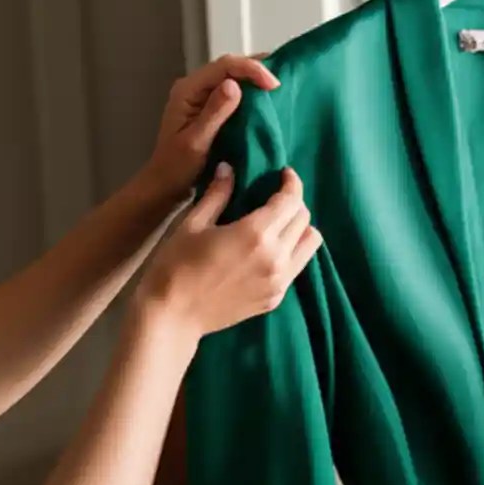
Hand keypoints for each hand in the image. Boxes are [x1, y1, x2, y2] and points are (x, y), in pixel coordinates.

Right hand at [134, 164, 320, 343]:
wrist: (173, 316)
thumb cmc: (176, 265)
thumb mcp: (193, 224)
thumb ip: (218, 194)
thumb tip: (229, 168)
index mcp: (256, 233)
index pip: (290, 200)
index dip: (292, 182)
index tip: (285, 173)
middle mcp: (276, 257)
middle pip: (303, 220)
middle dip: (293, 203)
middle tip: (276, 198)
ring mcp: (279, 281)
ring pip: (310, 245)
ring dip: (300, 228)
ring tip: (280, 224)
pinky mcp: (275, 298)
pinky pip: (297, 267)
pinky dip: (292, 252)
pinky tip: (270, 250)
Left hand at [140, 54, 279, 203]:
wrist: (167, 184)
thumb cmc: (177, 168)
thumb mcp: (196, 143)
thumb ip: (214, 114)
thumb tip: (234, 85)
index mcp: (187, 90)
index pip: (223, 67)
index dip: (251, 69)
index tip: (274, 85)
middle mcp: (194, 87)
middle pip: (229, 65)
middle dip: (256, 69)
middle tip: (281, 82)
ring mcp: (202, 96)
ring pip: (233, 75)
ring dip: (255, 77)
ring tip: (278, 85)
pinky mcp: (212, 106)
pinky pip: (234, 90)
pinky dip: (252, 90)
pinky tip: (266, 97)